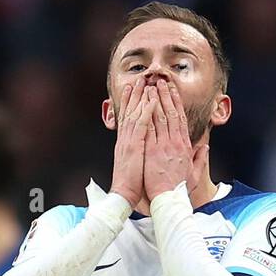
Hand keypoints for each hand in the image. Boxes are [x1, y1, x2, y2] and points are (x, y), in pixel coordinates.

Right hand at [110, 79, 155, 208]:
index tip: (136, 91)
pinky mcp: (134, 147)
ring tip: (144, 82)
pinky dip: (146, 111)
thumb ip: (139, 154)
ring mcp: (129, 142)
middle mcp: (126, 139)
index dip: (133, 104)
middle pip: (130, 112)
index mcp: (127, 144)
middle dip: (135, 95)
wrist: (124, 196)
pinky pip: (141, 125)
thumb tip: (142, 148)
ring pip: (134, 114)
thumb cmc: (132, 186)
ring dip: (140, 97)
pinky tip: (151, 100)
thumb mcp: (134, 166)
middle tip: (139, 79)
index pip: (130, 120)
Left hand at [143, 79, 207, 202]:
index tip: (172, 91)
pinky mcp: (153, 150)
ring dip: (155, 99)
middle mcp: (175, 143)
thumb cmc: (178, 190)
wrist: (168, 200)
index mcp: (184, 146)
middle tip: (160, 81)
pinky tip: (143, 102)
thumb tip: (205, 148)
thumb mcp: (194, 174)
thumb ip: (200, 160)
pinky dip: (147, 113)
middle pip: (170, 113)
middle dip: (165, 95)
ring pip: (159, 116)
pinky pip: (149, 127)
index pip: (180, 119)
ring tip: (150, 86)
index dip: (176, 102)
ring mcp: (164, 145)